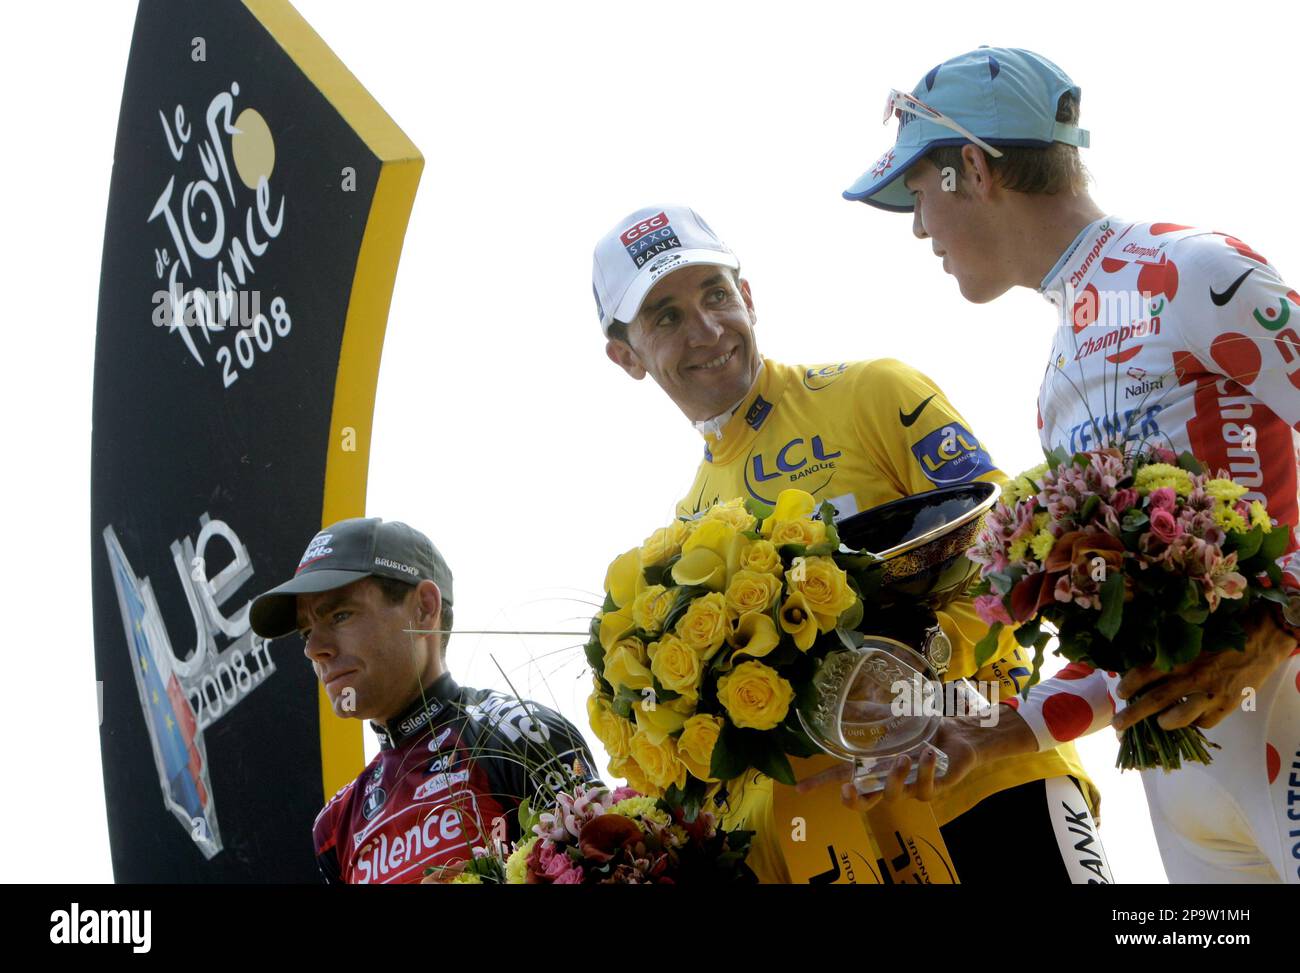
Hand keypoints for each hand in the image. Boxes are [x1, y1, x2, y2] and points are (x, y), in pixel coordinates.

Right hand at [793, 708, 1027, 812]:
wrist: (956, 731)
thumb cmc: (921, 726)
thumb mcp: (887, 716)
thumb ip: (862, 713)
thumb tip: (836, 702)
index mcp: (874, 765)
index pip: (842, 777)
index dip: (820, 784)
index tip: (799, 788)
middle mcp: (888, 780)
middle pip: (864, 803)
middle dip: (854, 800)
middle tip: (848, 789)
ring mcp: (909, 786)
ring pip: (893, 796)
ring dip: (894, 778)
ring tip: (903, 757)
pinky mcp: (932, 787)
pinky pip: (924, 789)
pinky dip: (924, 771)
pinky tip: (927, 754)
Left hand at [1114, 609, 1296, 730]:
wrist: (1263, 639)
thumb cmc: (1224, 634)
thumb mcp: (1194, 638)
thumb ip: (1173, 652)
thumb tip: (1148, 664)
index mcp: (1181, 658)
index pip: (1145, 673)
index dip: (1129, 685)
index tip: (1120, 693)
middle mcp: (1193, 678)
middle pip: (1155, 701)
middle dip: (1132, 715)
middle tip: (1118, 725)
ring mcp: (1211, 695)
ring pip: (1179, 718)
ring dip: (1164, 723)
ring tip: (1158, 723)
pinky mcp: (1228, 707)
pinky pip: (1204, 723)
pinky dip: (1194, 723)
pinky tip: (1191, 718)